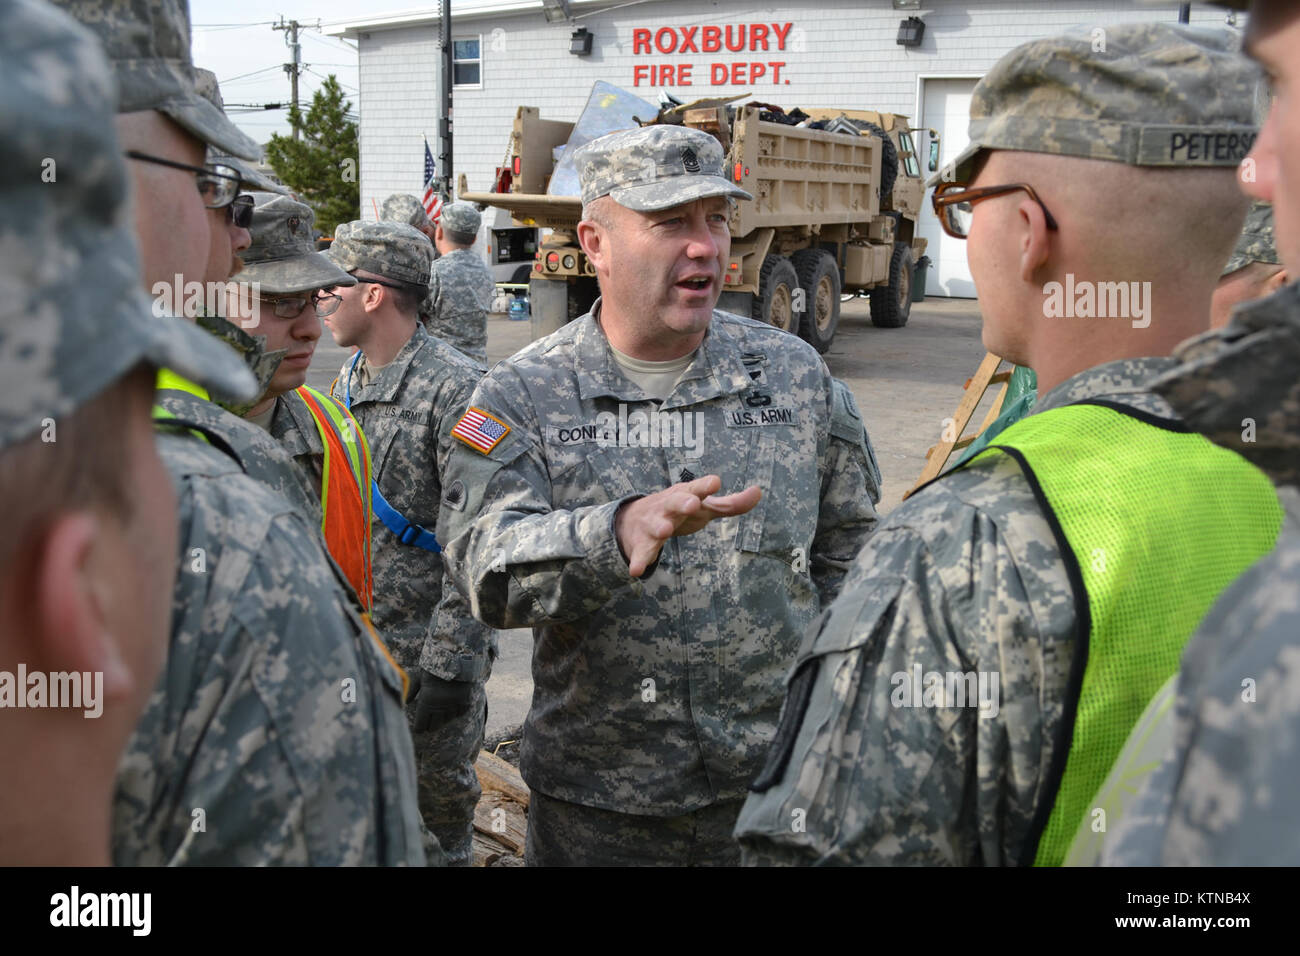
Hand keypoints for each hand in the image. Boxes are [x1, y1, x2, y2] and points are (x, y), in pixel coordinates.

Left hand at [408, 667, 473, 731]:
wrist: (455, 659)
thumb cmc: (434, 668)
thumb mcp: (419, 678)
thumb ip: (412, 690)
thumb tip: (406, 702)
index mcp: (426, 704)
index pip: (421, 725)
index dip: (419, 727)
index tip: (418, 727)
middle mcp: (440, 708)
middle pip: (434, 727)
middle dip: (430, 726)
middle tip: (428, 724)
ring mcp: (453, 706)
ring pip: (447, 720)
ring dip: (443, 719)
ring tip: (440, 716)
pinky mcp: (465, 701)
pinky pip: (460, 713)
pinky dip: (456, 713)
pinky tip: (452, 709)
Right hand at [614, 474, 761, 577]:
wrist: (634, 518)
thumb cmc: (679, 510)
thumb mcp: (705, 506)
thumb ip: (731, 504)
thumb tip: (758, 491)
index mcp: (686, 495)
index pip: (697, 489)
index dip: (705, 486)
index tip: (715, 482)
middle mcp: (668, 506)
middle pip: (675, 502)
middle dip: (683, 502)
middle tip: (693, 504)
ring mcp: (654, 524)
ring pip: (656, 525)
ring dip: (660, 527)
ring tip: (664, 531)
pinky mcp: (643, 543)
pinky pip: (642, 552)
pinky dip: (638, 560)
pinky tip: (636, 570)